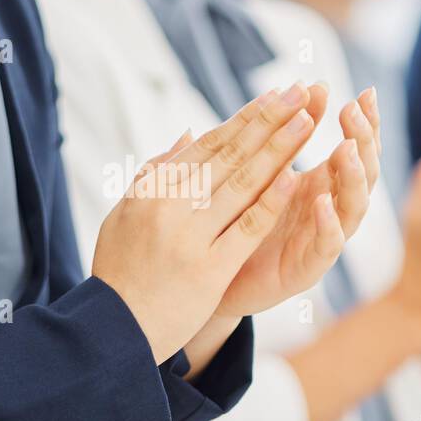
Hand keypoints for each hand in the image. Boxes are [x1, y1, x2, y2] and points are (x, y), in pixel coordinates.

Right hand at [91, 84, 321, 362]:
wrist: (113, 328)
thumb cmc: (121, 269)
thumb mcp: (125, 213)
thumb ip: (156, 172)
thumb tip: (187, 133)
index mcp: (152, 188)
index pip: (208, 145)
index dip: (245, 118)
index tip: (274, 96)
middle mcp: (169, 205)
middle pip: (231, 155)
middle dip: (270, 121)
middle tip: (300, 93)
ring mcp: (189, 237)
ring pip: (243, 183)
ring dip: (279, 149)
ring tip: (308, 122)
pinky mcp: (208, 269)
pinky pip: (247, 228)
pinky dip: (272, 201)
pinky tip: (296, 178)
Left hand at [214, 85, 379, 318]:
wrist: (215, 278)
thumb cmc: (239, 223)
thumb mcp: (262, 172)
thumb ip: (285, 136)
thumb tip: (307, 85)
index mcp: (320, 183)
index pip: (354, 147)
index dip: (364, 122)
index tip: (365, 92)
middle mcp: (329, 209)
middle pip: (362, 172)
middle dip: (363, 141)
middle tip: (353, 111)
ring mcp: (322, 239)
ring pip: (354, 208)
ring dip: (352, 177)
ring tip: (345, 148)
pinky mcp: (307, 269)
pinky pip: (327, 247)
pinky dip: (328, 225)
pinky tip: (322, 202)